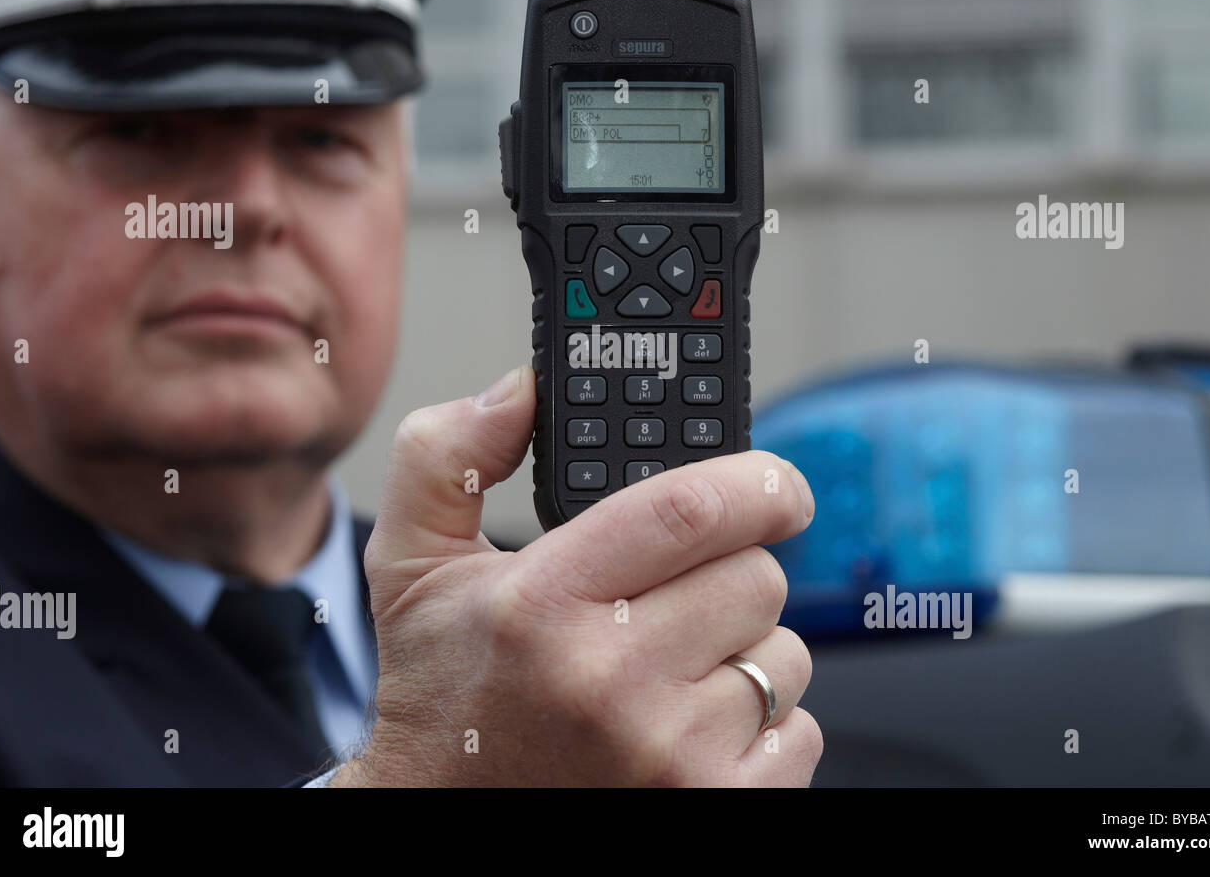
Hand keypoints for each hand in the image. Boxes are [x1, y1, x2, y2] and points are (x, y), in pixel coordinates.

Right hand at [332, 364, 819, 785]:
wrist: (444, 821)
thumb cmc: (443, 697)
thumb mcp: (409, 566)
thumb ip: (449, 456)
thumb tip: (521, 388)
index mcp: (543, 604)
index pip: (691, 509)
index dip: (757, 482)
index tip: (777, 485)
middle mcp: (611, 681)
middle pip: (755, 579)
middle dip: (730, 576)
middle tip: (670, 602)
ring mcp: (669, 754)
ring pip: (784, 655)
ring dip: (743, 652)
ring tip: (666, 675)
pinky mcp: (715, 805)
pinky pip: (800, 729)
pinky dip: (761, 725)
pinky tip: (687, 730)